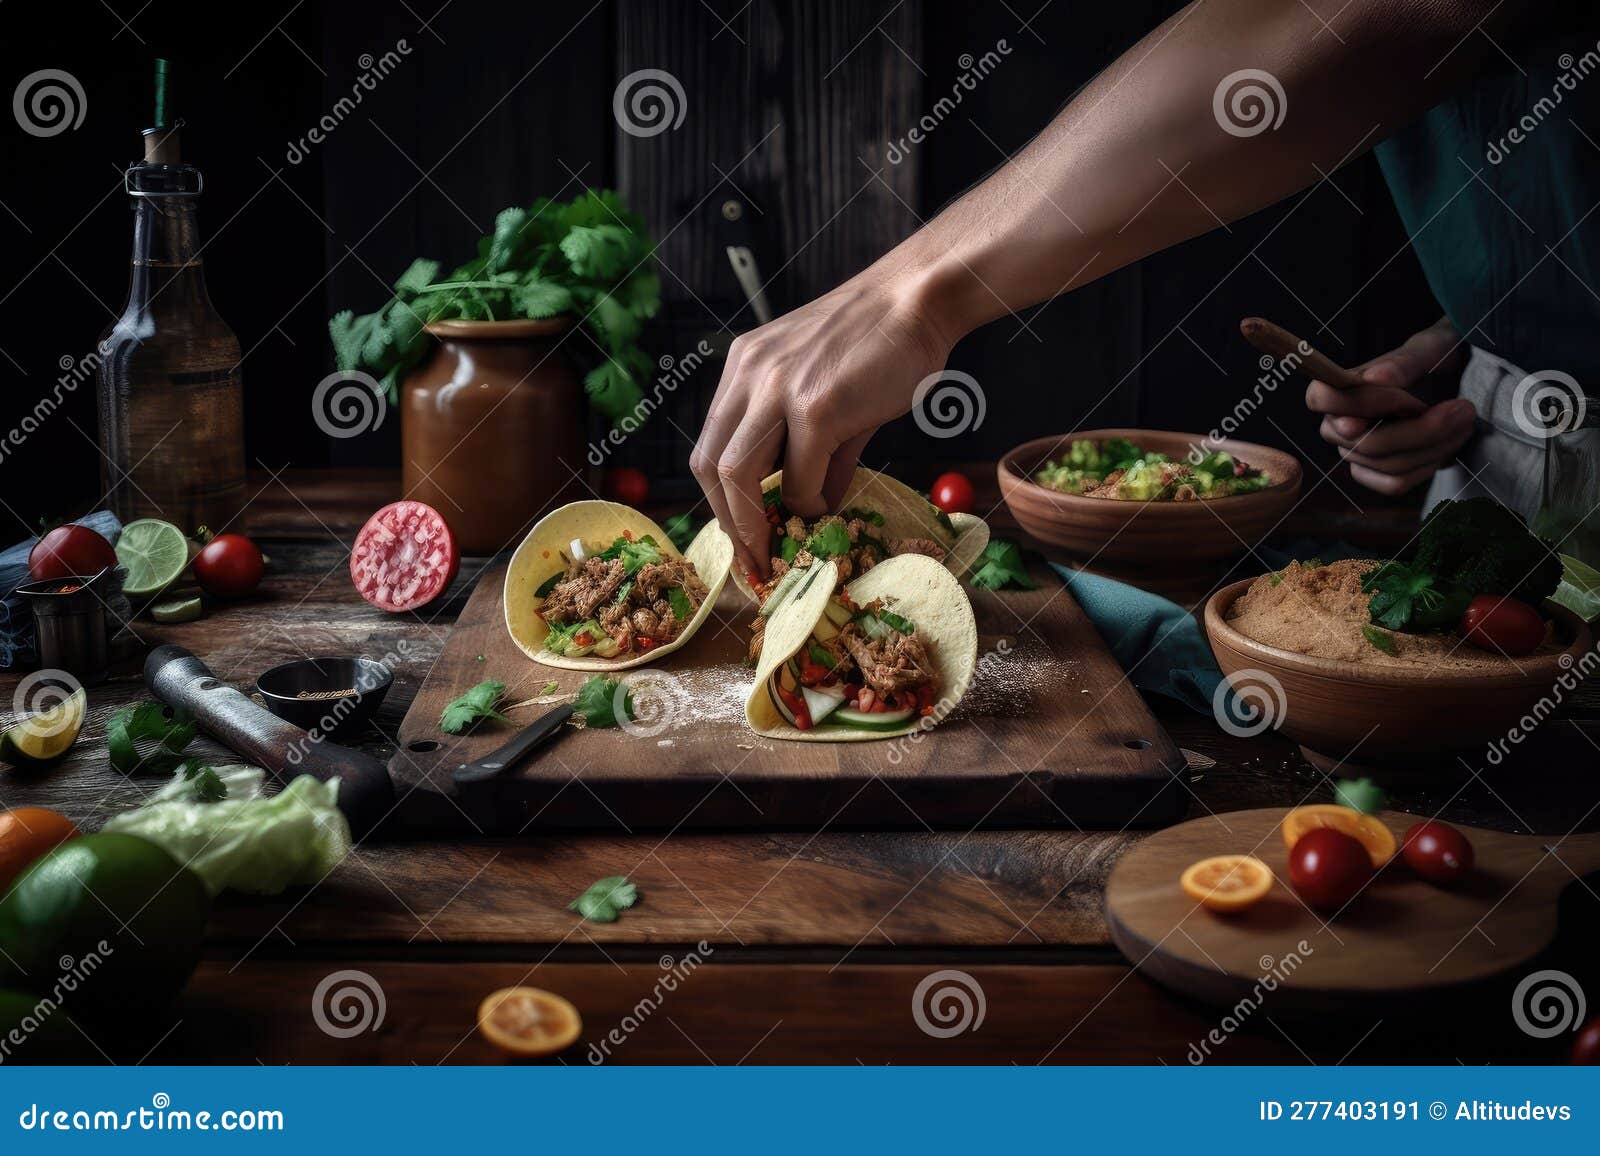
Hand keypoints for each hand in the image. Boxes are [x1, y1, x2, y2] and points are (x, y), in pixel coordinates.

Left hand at [691, 269, 953, 578]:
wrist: (921, 299)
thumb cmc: (883, 344)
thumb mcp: (831, 395)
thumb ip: (815, 452)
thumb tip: (815, 509)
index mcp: (745, 368)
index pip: (709, 445)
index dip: (720, 500)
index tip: (742, 538)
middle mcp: (749, 374)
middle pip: (709, 465)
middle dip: (728, 522)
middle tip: (752, 560)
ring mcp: (777, 387)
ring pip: (736, 474)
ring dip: (754, 524)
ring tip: (778, 550)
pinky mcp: (815, 405)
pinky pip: (798, 476)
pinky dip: (808, 503)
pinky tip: (825, 509)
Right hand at [1307, 317, 1474, 495]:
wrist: (1459, 383)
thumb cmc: (1436, 360)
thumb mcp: (1430, 350)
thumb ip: (1402, 363)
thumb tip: (1374, 377)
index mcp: (1339, 388)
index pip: (1320, 398)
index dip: (1358, 404)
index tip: (1405, 397)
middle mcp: (1337, 424)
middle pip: (1365, 443)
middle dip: (1422, 430)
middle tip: (1463, 408)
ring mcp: (1354, 453)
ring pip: (1388, 465)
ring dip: (1436, 445)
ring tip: (1463, 420)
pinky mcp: (1374, 475)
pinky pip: (1395, 483)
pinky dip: (1430, 464)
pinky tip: (1447, 443)